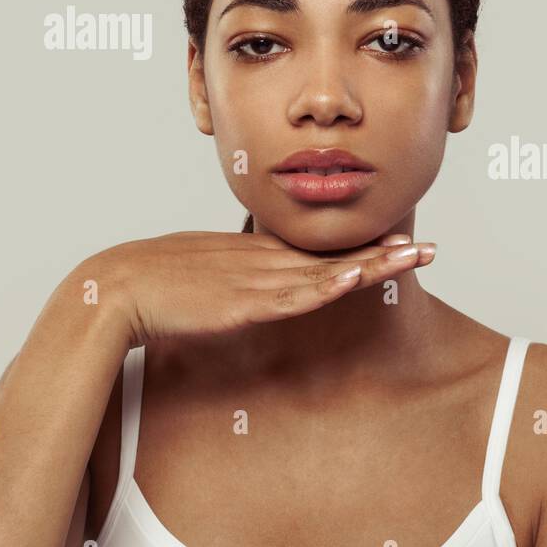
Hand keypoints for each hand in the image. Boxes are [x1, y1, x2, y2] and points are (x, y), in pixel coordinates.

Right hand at [83, 230, 434, 347]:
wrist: (115, 286)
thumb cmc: (159, 283)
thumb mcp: (212, 275)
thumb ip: (242, 280)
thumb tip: (262, 289)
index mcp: (260, 256)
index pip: (325, 251)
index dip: (367, 247)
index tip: (403, 243)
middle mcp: (267, 263)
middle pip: (337, 258)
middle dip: (386, 253)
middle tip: (430, 249)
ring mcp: (256, 282)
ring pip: (326, 274)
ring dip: (372, 266)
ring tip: (412, 257)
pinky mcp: (241, 304)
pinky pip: (292, 299)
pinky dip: (325, 288)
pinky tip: (353, 280)